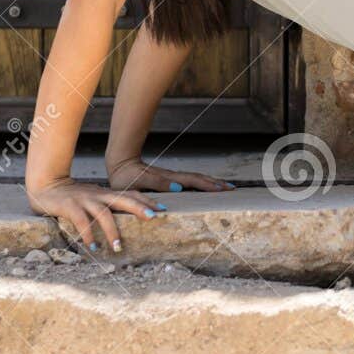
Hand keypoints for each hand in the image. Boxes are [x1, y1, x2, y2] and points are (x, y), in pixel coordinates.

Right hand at [25, 176, 160, 252]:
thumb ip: (108, 205)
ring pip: (103, 213)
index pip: (130, 194)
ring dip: (112, 231)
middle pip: (123, 199)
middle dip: (139, 207)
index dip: (146, 200)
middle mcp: (99, 195)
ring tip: (118, 247)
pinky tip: (92, 247)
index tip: (162, 208)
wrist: (47, 185)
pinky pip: (81, 221)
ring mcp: (85, 200)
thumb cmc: (74, 197)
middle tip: (153, 218)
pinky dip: (88, 234)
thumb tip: (128, 217)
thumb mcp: (94, 198)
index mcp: (106, 194)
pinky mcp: (70, 206)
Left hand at [106, 155, 235, 193]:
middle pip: (199, 179)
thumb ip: (157, 184)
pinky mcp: (169, 179)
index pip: (193, 182)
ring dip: (211, 182)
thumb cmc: (126, 177)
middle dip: (215, 184)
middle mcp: (173, 177)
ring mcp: (172, 177)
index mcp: (169, 179)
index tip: (222, 189)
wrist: (120, 163)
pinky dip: (202, 182)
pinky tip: (207, 186)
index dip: (207, 186)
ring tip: (226, 187)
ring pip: (196, 178)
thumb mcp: (140, 182)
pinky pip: (190, 180)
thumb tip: (178, 188)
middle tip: (232, 189)